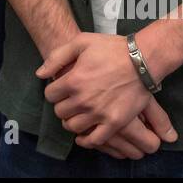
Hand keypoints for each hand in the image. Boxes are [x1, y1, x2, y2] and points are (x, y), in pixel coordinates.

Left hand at [36, 32, 177, 150]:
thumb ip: (57, 57)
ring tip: (78, 114)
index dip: (54, 92)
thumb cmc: (112, 49)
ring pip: (73, 126)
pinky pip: (94, 139)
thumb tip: (40, 74)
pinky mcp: (114, 123)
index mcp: (73, 80)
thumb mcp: (81, 42)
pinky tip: (85, 135)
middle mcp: (83, 100)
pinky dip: (86, 140)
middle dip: (62, 105)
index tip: (61, 89)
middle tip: (70, 101)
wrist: (142, 60)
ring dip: (72, 121)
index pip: (50, 95)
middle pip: (60, 112)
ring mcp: (98, 113)